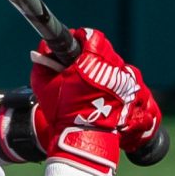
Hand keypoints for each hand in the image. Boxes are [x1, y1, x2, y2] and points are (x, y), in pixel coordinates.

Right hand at [31, 29, 160, 175]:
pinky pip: (124, 77)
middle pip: (105, 49)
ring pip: (115, 62)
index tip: (74, 44)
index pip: (91, 36)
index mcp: (91, 63)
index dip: (80, 38)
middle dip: (92, 53)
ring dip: (104, 66)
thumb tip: (44, 48)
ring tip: (92, 80)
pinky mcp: (132, 91)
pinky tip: (104, 91)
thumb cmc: (61, 113)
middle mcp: (112, 68)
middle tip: (80, 64)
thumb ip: (42, 61)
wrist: (83, 138)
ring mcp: (125, 80)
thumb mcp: (42, 84)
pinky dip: (114, 80)